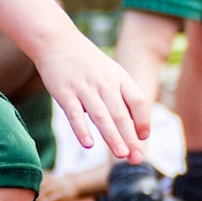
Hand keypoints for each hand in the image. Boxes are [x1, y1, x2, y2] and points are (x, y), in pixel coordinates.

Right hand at [36, 32, 151, 165]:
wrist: (57, 41)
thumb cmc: (87, 63)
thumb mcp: (110, 72)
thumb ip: (121, 96)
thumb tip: (134, 124)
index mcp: (119, 78)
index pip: (138, 101)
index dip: (143, 120)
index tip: (143, 137)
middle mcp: (105, 83)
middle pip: (121, 114)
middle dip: (130, 138)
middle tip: (137, 158)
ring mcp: (84, 88)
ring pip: (101, 116)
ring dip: (112, 137)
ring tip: (121, 154)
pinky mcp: (65, 93)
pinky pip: (75, 115)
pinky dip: (82, 130)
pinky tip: (89, 144)